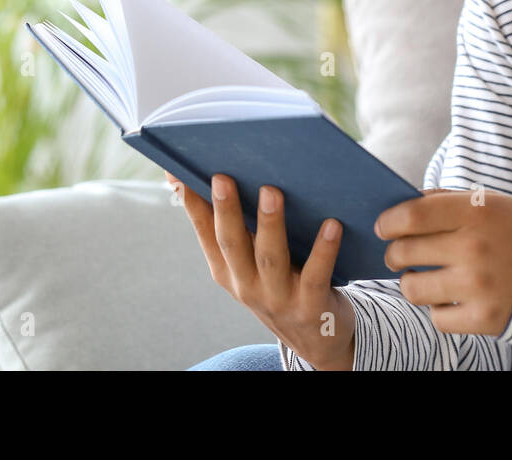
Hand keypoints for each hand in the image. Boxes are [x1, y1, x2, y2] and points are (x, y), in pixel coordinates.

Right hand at [167, 170, 355, 370]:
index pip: (206, 233)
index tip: (180, 173)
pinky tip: (332, 225)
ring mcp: (278, 298)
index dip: (192, 204)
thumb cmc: (283, 283)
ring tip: (271, 192)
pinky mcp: (310, 306)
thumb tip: (223, 176)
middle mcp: (246, 285)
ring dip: (269, 224)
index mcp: (227, 271)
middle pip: (232, 244)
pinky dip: (323, 250)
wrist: (315, 337)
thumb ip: (241, 225)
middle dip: (226, 210)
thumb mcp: (253, 262)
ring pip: (270, 258)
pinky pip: (315, 275)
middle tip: (222, 178)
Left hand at [375, 187, 511, 334]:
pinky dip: (438, 308)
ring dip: (412, 281)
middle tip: (400, 253)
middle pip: (404, 252)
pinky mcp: (485, 319)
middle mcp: (475, 248)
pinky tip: (450, 296)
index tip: (384, 227)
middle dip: (394, 253)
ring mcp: (479, 287)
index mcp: (476, 211)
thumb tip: (395, 212)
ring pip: (413, 288)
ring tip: (423, 275)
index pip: (411, 215)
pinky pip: (436, 318)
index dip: (389, 222)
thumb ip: (442, 202)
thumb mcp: (487, 202)